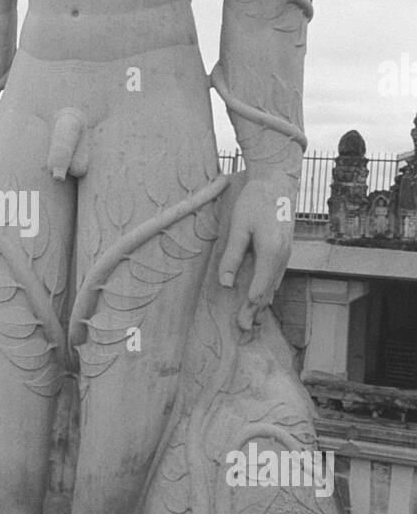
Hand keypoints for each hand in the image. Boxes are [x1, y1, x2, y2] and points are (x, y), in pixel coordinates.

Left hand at [218, 179, 293, 331]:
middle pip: (268, 292)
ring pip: (273, 286)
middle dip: (255, 312)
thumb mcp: (239, 227)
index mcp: (272, 253)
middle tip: (243, 332)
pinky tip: (261, 300)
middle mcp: (283, 257)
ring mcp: (286, 255)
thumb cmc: (256, 201)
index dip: (249, 308)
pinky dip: (267, 292)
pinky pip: (276, 277)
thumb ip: (233, 256)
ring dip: (261, 305)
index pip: (259, 288)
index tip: (240, 323)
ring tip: (251, 323)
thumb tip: (226, 283)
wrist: (278, 182)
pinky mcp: (284, 251)